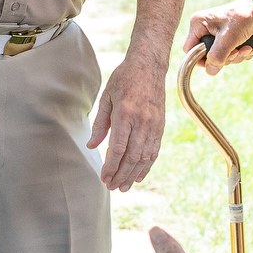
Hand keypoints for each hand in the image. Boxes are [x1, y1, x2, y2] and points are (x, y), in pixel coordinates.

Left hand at [87, 57, 165, 190]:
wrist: (149, 65)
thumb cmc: (125, 78)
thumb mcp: (106, 96)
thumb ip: (100, 123)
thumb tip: (92, 145)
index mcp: (126, 113)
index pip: (118, 148)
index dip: (111, 166)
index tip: (103, 178)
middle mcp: (142, 122)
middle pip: (132, 157)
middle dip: (121, 175)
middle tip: (112, 187)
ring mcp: (154, 125)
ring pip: (144, 157)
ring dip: (134, 174)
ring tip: (124, 186)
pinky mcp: (160, 126)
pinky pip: (154, 150)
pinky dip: (147, 165)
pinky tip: (139, 174)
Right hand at [185, 0, 252, 75]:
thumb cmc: (243, 17)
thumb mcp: (228, 38)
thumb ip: (217, 56)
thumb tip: (211, 71)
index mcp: (198, 24)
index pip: (190, 49)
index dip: (200, 59)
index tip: (216, 62)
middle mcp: (205, 29)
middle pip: (207, 56)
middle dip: (225, 58)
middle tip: (237, 52)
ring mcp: (217, 34)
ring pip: (221, 57)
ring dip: (236, 57)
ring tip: (247, 48)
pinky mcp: (228, 39)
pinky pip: (230, 54)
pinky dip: (241, 54)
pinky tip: (250, 47)